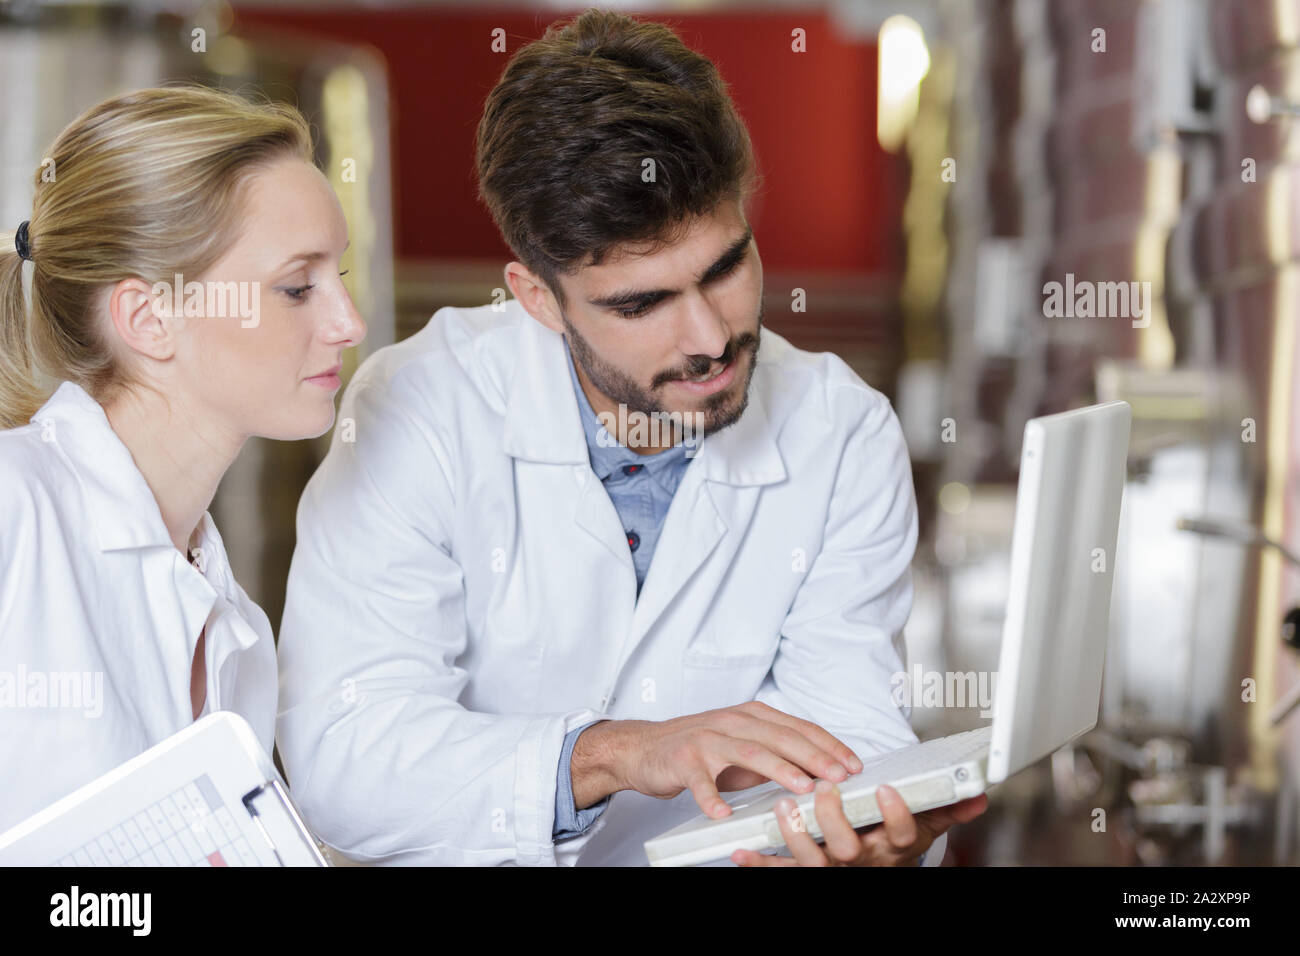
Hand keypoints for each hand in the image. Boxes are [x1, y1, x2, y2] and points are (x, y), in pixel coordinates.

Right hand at [570, 701, 863, 815]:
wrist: (644, 748)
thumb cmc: (699, 749)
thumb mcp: (743, 747)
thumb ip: (777, 754)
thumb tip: (821, 771)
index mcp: (752, 716)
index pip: (799, 728)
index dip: (828, 745)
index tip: (854, 764)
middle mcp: (732, 722)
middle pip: (780, 737)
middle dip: (814, 757)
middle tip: (839, 776)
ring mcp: (707, 739)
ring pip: (748, 752)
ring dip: (778, 769)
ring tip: (800, 788)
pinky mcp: (683, 760)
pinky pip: (700, 781)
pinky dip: (712, 798)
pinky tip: (724, 813)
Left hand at [732, 781, 987, 866]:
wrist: (872, 877)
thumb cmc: (890, 846)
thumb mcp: (920, 831)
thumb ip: (944, 811)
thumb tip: (979, 795)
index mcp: (889, 847)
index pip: (899, 833)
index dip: (896, 814)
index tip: (889, 789)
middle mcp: (859, 860)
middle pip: (848, 848)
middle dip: (834, 820)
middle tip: (824, 791)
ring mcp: (829, 869)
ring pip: (811, 860)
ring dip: (795, 836)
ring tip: (783, 808)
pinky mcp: (802, 872)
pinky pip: (779, 872)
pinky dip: (759, 863)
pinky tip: (740, 852)